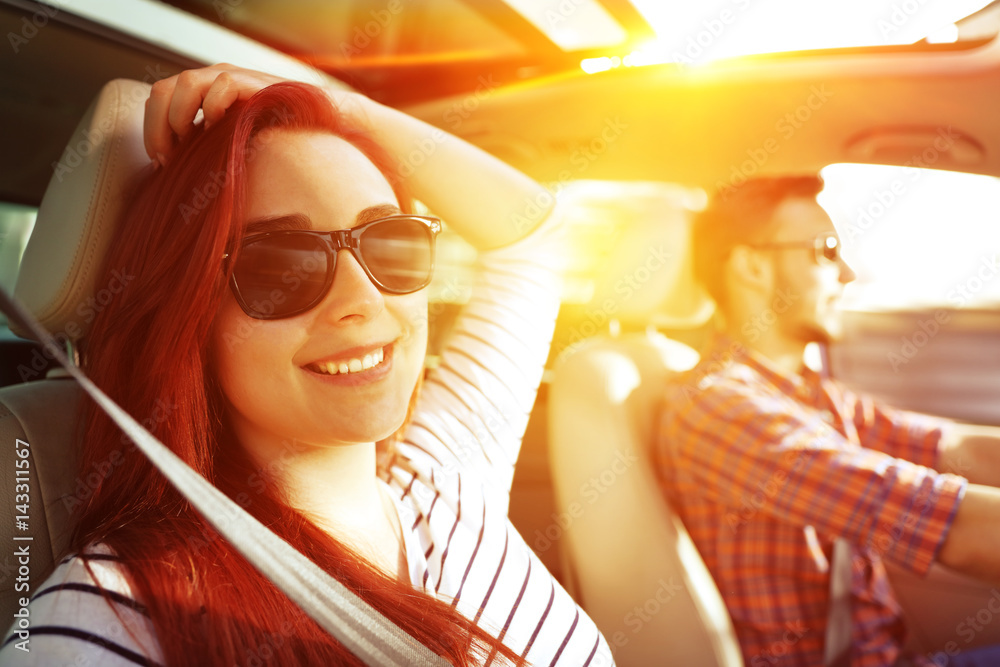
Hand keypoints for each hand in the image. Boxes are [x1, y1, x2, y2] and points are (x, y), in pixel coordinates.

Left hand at [144, 63, 285, 165]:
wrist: (313, 127)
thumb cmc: (271, 143)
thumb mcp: (225, 147)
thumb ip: (201, 150)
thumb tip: (170, 175)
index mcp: (199, 96)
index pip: (157, 101)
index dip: (152, 132)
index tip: (161, 163)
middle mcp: (210, 82)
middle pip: (162, 90)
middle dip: (158, 127)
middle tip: (168, 157)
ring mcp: (231, 78)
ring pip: (186, 82)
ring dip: (181, 116)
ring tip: (190, 142)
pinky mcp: (252, 83)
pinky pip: (222, 85)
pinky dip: (214, 108)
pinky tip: (219, 130)